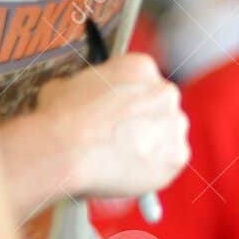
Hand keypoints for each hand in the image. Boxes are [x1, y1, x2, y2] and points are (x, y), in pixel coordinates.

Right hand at [36, 56, 189, 200]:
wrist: (68, 150)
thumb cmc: (61, 117)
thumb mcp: (65, 85)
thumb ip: (84, 89)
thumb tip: (77, 97)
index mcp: (141, 67)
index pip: (143, 82)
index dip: (128, 100)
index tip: (118, 113)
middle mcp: (166, 92)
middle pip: (161, 109)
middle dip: (144, 123)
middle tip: (121, 138)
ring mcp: (175, 125)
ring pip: (168, 138)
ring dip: (151, 146)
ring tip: (121, 158)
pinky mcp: (177, 156)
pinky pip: (169, 164)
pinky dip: (153, 170)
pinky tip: (130, 171)